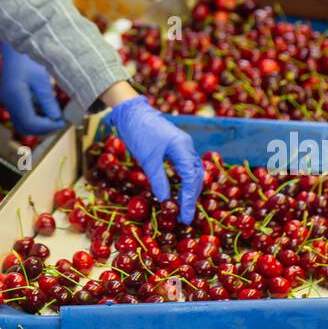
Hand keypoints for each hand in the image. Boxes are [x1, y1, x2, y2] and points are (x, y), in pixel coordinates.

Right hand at [0, 43, 66, 135]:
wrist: (13, 45)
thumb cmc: (28, 58)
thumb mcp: (41, 79)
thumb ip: (48, 101)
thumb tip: (57, 119)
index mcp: (15, 97)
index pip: (31, 123)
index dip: (47, 127)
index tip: (62, 123)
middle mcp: (8, 102)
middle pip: (25, 127)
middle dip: (43, 129)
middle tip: (59, 123)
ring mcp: (7, 101)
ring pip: (22, 123)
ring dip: (39, 125)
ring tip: (55, 117)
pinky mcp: (10, 98)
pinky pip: (21, 115)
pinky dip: (34, 117)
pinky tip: (46, 109)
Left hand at [109, 96, 202, 223]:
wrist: (131, 112)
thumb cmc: (139, 132)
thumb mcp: (148, 159)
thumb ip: (159, 180)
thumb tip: (166, 202)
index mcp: (183, 147)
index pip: (191, 179)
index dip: (189, 200)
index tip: (185, 217)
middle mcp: (187, 146)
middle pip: (196, 176)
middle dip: (191, 197)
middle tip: (184, 216)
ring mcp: (183, 145)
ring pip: (192, 172)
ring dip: (188, 190)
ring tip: (182, 207)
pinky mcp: (176, 146)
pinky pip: (185, 167)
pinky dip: (183, 181)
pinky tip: (178, 191)